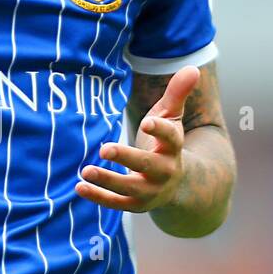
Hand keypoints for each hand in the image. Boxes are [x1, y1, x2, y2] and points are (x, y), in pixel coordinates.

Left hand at [75, 65, 199, 212]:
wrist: (177, 185)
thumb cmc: (167, 143)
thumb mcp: (173, 118)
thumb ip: (178, 94)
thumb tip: (193, 68)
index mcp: (173, 147)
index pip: (171, 137)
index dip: (160, 129)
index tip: (146, 122)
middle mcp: (164, 171)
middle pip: (146, 164)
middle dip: (127, 157)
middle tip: (105, 149)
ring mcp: (150, 191)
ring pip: (129, 188)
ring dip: (108, 180)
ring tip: (86, 170)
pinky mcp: (136, 205)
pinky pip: (116, 203)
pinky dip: (98, 197)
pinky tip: (79, 186)